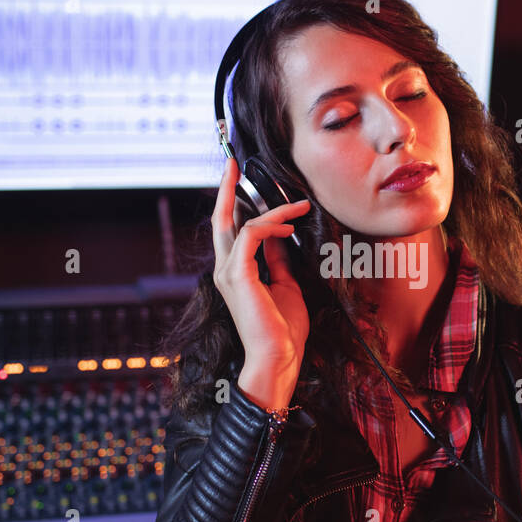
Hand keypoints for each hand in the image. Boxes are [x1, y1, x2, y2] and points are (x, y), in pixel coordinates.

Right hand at [212, 155, 311, 399]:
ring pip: (242, 224)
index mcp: (235, 272)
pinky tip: (288, 229)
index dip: (234, 203)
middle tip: (233, 163)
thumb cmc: (284, 330)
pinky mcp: (238, 276)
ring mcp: (228, 272)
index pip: (230, 230)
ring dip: (272, 210)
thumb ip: (277, 260)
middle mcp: (225, 269)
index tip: (242, 180)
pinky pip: (250, 235)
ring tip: (299, 208)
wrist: (278, 358)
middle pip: (221, 219)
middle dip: (227, 189)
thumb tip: (279, 235)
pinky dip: (270, 226)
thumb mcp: (286, 285)